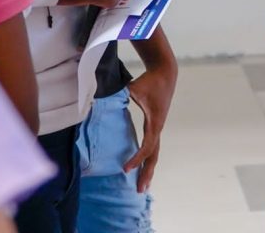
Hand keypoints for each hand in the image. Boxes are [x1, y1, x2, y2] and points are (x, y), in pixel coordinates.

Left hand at [124, 63, 177, 191]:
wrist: (165, 73)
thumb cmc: (149, 80)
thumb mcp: (134, 87)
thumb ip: (120, 94)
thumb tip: (99, 98)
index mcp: (155, 123)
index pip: (146, 147)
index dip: (136, 159)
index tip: (125, 169)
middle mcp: (158, 128)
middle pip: (153, 156)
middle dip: (146, 173)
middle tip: (139, 191)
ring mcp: (158, 127)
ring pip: (154, 154)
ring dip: (148, 170)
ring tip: (142, 186)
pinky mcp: (155, 125)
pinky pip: (152, 147)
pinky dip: (147, 159)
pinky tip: (141, 167)